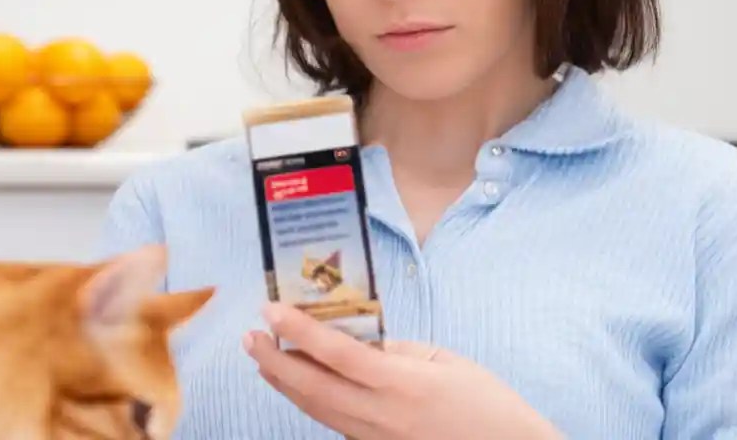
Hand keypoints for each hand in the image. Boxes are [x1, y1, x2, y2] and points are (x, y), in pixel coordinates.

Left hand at [243, 303, 562, 439]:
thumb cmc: (486, 403)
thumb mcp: (447, 360)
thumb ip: (400, 349)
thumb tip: (361, 340)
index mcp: (402, 383)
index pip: (336, 352)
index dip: (298, 330)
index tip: (270, 308)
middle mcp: (380, 413)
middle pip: (312, 386)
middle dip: (274, 359)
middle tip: (250, 335)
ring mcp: (374, 435)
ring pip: (315, 408)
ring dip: (283, 381)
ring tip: (262, 357)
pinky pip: (331, 421)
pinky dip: (307, 400)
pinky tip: (298, 385)